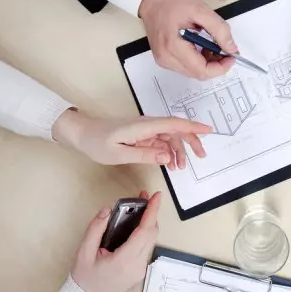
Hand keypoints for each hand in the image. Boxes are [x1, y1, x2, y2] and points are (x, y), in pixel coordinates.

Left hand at [52, 109, 212, 169]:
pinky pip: (161, 141)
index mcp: (143, 126)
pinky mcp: (142, 135)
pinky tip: (169, 163)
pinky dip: (168, 152)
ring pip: (170, 137)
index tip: (208, 130)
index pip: (173, 124)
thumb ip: (144, 155)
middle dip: (191, 141)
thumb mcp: (119, 153)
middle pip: (176, 130)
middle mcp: (147, 125)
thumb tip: (167, 157)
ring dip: (178, 151)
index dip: (192, 127)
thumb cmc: (96, 142)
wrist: (82, 133)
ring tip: (181, 167)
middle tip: (201, 156)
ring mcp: (145, 130)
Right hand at [72, 191, 159, 291]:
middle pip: (152, 233)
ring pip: (152, 239)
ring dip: (149, 222)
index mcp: (124, 261)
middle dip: (151, 213)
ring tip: (141, 208)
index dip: (152, 212)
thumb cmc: (85, 278)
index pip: (144, 231)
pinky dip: (145, 232)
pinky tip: (137, 224)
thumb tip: (106, 210)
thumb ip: (95, 229)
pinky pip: (147, 246)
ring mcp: (141, 268)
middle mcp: (137, 265)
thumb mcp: (84, 252)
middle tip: (144, 198)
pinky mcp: (141, 269)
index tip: (155, 197)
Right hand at [139, 0, 236, 78]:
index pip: (202, 70)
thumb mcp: (200, 10)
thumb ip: (219, 30)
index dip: (220, 67)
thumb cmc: (171, 1)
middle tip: (225, 49)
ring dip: (208, 62)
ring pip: (194, 72)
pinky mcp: (164, 58)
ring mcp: (164, 60)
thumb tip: (231, 48)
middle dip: (216, 64)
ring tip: (212, 45)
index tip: (231, 57)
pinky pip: (187, 67)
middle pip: (199, 73)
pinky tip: (202, 46)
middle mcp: (166, 58)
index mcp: (173, 47)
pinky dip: (199, 60)